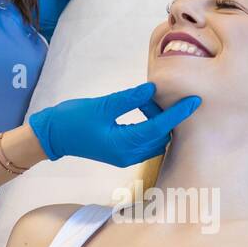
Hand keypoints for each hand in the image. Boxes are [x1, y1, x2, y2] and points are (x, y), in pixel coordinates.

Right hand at [28, 82, 199, 166]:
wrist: (52, 136)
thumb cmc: (72, 119)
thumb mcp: (102, 105)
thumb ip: (129, 98)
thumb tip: (153, 89)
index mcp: (123, 144)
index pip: (159, 128)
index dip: (178, 114)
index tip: (195, 101)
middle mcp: (127, 155)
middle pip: (161, 137)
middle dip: (169, 117)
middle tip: (166, 96)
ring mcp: (124, 157)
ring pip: (154, 141)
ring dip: (158, 122)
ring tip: (149, 101)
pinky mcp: (121, 153)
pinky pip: (145, 142)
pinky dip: (150, 127)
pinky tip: (143, 110)